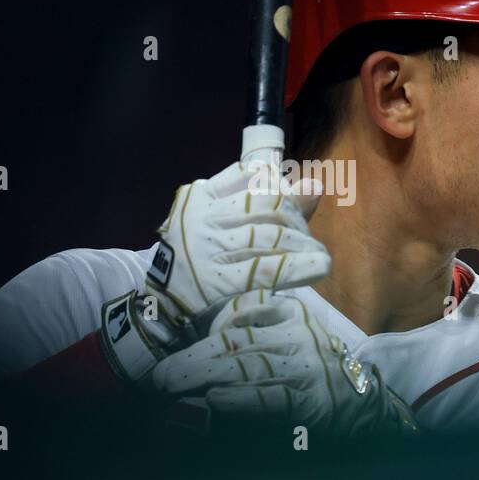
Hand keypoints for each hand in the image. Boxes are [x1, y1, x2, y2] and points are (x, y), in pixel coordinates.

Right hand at [100, 160, 330, 384]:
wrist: (160, 306)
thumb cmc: (197, 259)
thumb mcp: (220, 223)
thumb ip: (268, 204)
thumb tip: (315, 185)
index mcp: (201, 196)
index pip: (251, 173)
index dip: (280, 185)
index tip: (291, 202)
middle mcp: (202, 217)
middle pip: (266, 205)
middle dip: (296, 219)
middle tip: (307, 237)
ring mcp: (207, 250)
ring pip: (268, 236)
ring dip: (302, 244)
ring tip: (317, 253)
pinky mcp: (216, 283)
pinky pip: (265, 270)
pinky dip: (297, 268)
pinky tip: (318, 267)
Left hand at [151, 291, 419, 438]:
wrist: (366, 410)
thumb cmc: (311, 376)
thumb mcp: (282, 345)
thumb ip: (243, 341)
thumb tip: (189, 355)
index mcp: (290, 314)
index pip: (240, 310)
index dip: (205, 326)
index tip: (177, 342)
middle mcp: (300, 335)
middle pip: (236, 341)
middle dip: (192, 359)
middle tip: (158, 377)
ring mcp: (307, 368)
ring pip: (248, 367)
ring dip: (204, 378)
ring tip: (172, 387)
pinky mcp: (313, 402)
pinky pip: (271, 398)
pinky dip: (241, 400)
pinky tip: (215, 400)